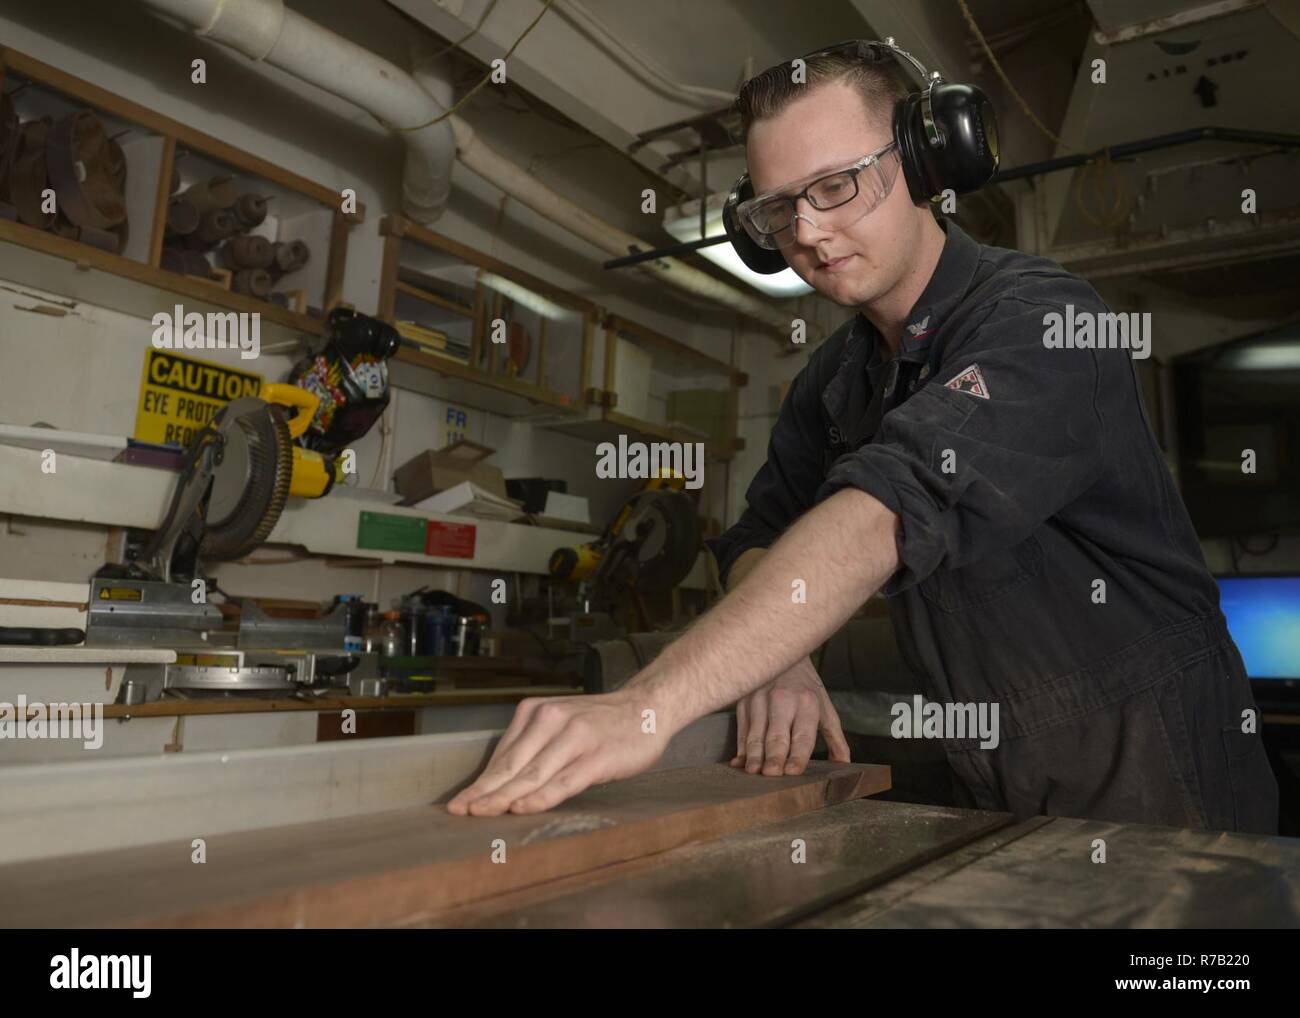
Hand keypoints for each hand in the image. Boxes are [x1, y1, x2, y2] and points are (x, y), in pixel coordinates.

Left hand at [446, 690, 669, 816]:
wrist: (646, 708)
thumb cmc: (600, 724)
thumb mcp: (560, 724)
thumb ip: (533, 747)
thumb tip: (499, 783)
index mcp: (536, 713)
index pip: (502, 756)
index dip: (480, 782)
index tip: (459, 802)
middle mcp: (551, 721)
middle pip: (511, 766)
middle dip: (483, 792)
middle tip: (460, 811)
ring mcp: (574, 737)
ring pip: (532, 774)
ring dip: (504, 797)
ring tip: (481, 813)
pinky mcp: (596, 756)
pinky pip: (563, 781)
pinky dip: (541, 797)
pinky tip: (522, 808)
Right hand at [731, 657, 849, 774]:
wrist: (780, 651)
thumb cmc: (805, 686)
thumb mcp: (824, 706)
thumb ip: (834, 737)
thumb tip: (844, 764)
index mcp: (807, 703)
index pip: (803, 735)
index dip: (798, 754)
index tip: (792, 771)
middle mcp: (783, 700)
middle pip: (777, 735)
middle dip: (773, 756)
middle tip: (770, 774)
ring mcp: (760, 700)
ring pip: (756, 734)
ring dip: (754, 754)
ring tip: (753, 771)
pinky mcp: (744, 701)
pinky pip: (742, 729)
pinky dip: (740, 747)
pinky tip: (739, 762)